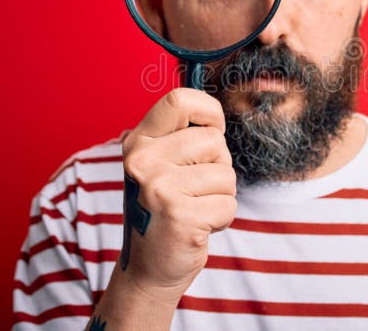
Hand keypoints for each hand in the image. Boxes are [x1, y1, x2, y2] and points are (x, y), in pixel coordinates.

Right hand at [119, 87, 236, 299]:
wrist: (148, 269)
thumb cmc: (165, 210)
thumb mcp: (161, 165)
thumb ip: (180, 137)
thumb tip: (215, 110)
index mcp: (138, 142)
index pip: (179, 99)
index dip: (209, 110)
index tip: (212, 130)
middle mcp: (143, 161)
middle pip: (214, 140)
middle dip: (219, 165)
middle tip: (195, 189)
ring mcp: (159, 188)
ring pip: (226, 174)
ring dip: (221, 194)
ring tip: (195, 208)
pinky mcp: (180, 216)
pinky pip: (229, 204)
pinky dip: (222, 218)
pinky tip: (197, 227)